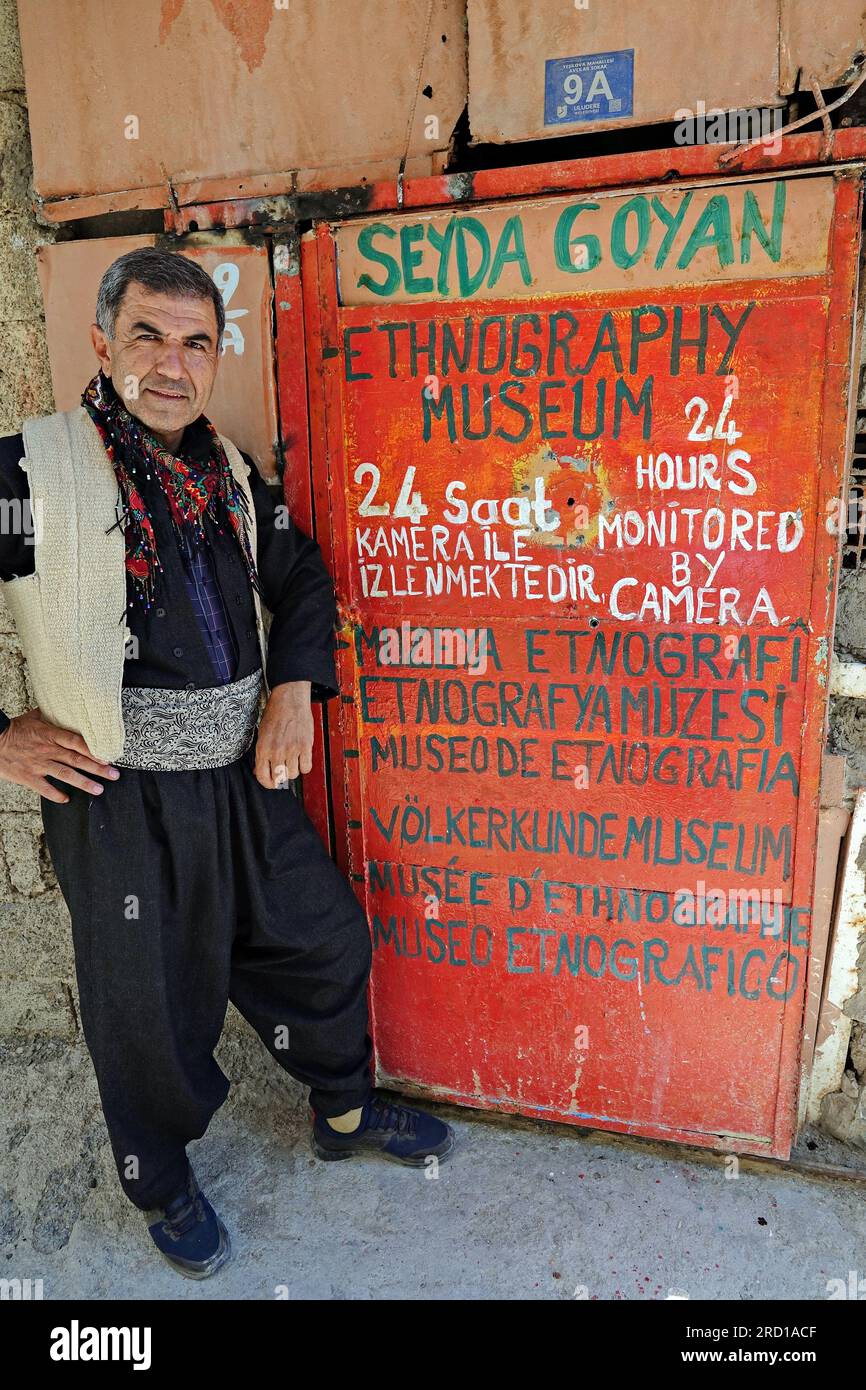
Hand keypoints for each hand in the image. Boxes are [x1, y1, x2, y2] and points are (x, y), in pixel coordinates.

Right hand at [0, 708, 119, 803]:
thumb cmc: (14, 728)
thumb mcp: (35, 717)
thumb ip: (53, 715)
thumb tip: (68, 708)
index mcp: (51, 735)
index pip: (77, 742)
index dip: (93, 750)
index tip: (108, 757)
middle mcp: (48, 750)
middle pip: (77, 760)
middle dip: (98, 768)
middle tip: (114, 775)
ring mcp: (39, 764)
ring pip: (66, 774)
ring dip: (84, 783)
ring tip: (99, 790)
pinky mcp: (28, 776)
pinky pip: (45, 788)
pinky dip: (56, 795)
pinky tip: (67, 799)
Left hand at [254, 681, 313, 788]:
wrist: (290, 699)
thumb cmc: (275, 714)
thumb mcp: (261, 734)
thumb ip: (261, 754)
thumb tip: (260, 771)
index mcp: (263, 749)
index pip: (263, 777)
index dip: (267, 783)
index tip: (271, 783)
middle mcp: (277, 751)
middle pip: (280, 778)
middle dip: (281, 777)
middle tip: (283, 770)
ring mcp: (292, 750)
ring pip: (293, 774)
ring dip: (293, 770)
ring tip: (293, 760)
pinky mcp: (305, 746)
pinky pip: (306, 768)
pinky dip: (305, 766)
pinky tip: (302, 758)